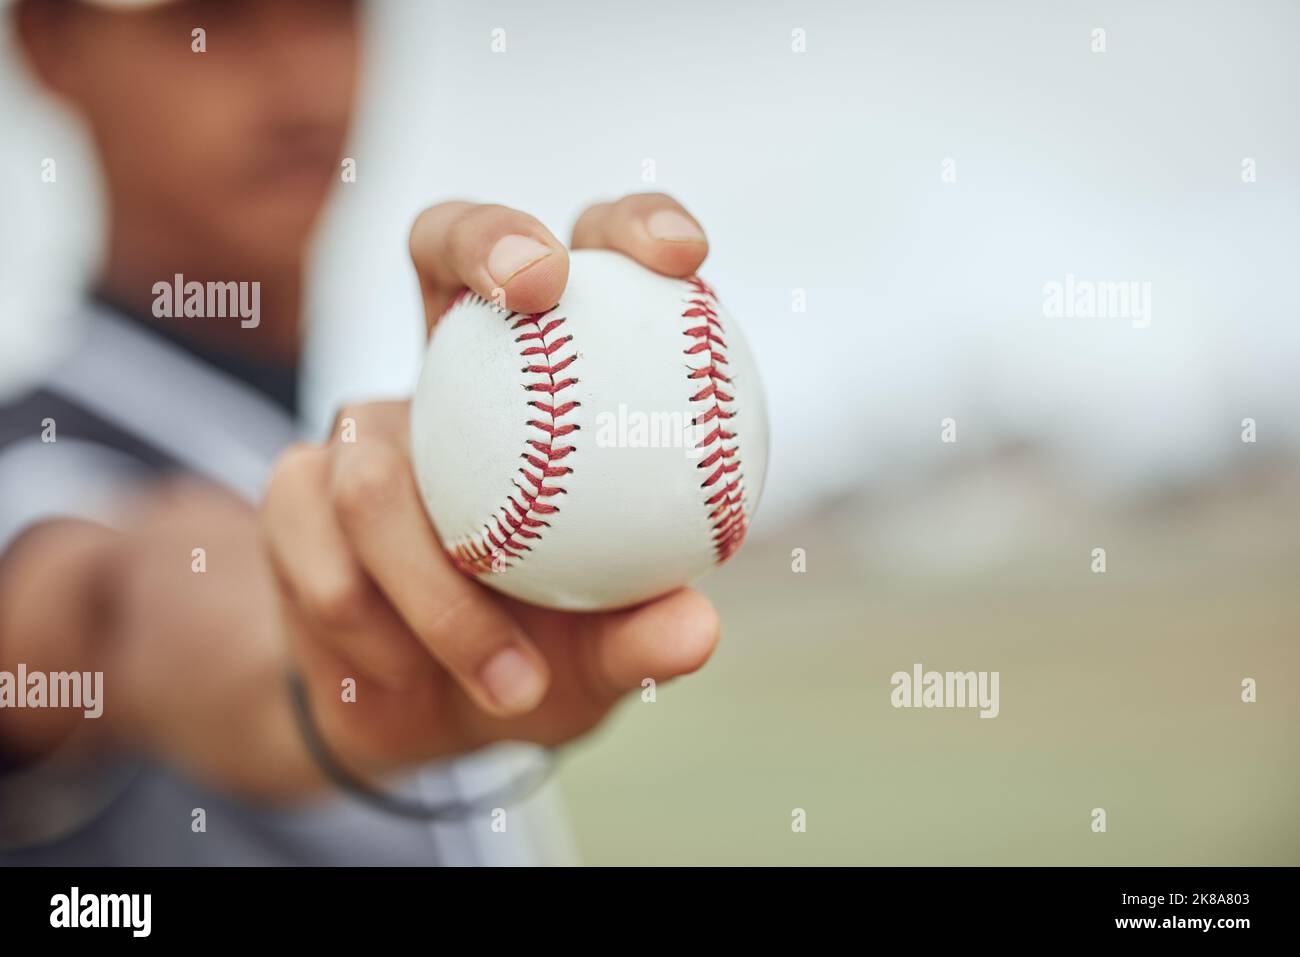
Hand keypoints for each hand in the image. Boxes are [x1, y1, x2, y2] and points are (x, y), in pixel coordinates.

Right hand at [263, 194, 719, 777]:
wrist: (420, 714)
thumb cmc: (539, 659)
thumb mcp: (602, 661)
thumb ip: (640, 639)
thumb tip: (696, 628)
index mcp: (550, 384)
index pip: (593, 265)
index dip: (631, 225)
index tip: (684, 260)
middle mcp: (452, 377)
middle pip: (442, 243)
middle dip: (482, 236)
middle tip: (534, 287)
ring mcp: (366, 427)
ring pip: (374, 467)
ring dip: (444, 598)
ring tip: (510, 683)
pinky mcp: (293, 490)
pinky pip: (323, 553)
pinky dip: (378, 633)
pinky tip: (407, 679)